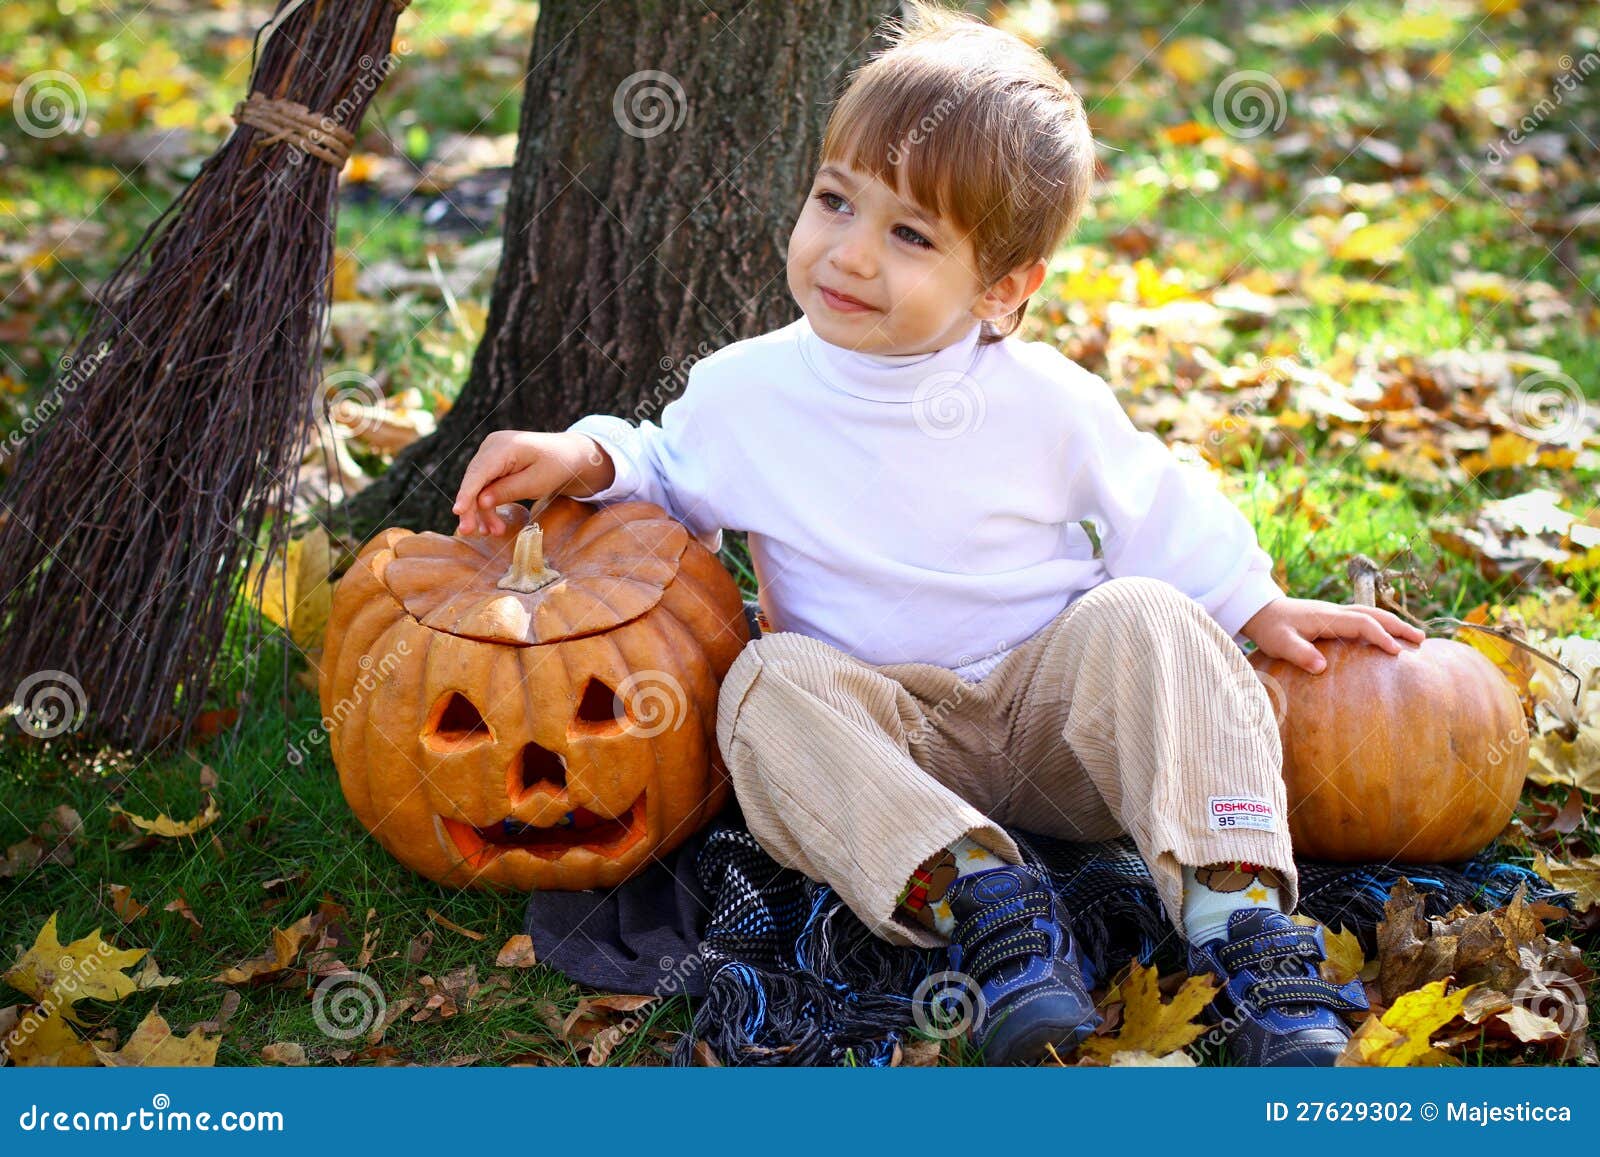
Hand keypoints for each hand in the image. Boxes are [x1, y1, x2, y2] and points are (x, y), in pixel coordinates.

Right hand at [451, 430, 603, 535]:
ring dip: (483, 510)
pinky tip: (491, 524)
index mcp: (505, 446)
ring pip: (478, 486)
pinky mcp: (492, 462)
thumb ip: (508, 491)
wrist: (566, 454)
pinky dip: (488, 504)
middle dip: (472, 508)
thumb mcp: (537, 482)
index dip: (467, 493)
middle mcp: (492, 446)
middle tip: (469, 532)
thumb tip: (480, 502)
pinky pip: (484, 485)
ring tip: (494, 532)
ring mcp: (490, 453)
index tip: (458, 512)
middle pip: (474, 480)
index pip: (479, 472)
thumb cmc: (556, 466)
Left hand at [1240, 596, 1425, 674]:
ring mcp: (1336, 614)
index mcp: (1327, 617)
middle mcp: (1335, 612)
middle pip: (1374, 615)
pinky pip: (1364, 619)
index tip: (1397, 652)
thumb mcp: (1280, 643)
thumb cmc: (1271, 629)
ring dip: (1393, 624)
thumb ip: (1299, 654)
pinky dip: (1381, 626)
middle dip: (1398, 627)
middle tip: (1421, 641)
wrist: (1261, 611)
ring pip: (1371, 615)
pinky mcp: (1333, 618)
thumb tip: (1321, 667)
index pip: (1361, 623)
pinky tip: (1389, 637)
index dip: (1380, 636)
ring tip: (1416, 638)